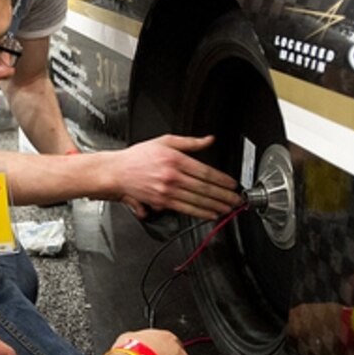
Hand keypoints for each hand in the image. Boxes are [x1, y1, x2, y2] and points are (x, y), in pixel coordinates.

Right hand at [111, 135, 240, 219]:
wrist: (116, 172)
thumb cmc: (138, 157)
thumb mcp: (165, 141)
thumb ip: (190, 142)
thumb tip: (209, 140)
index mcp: (174, 160)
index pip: (204, 171)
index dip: (221, 179)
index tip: (232, 184)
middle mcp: (172, 177)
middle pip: (204, 188)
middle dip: (223, 195)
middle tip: (237, 200)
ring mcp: (166, 191)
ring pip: (197, 200)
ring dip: (216, 206)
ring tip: (228, 209)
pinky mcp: (162, 202)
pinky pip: (185, 209)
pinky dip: (200, 213)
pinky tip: (210, 214)